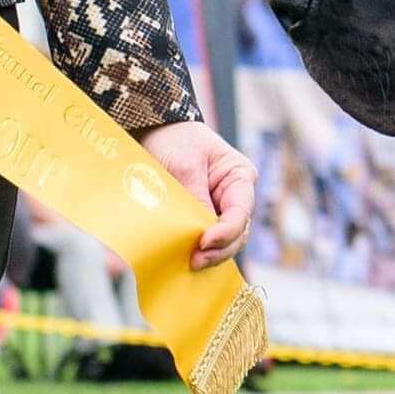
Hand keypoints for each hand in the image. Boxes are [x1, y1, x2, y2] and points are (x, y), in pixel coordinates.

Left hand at [143, 120, 255, 268]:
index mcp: (240, 177)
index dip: (225, 232)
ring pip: (224, 241)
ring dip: (210, 254)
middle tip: (195, 260)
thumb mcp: (185, 167)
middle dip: (219, 249)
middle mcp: (234, 197)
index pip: (240, 213)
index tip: (203, 242)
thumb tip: (199, 234)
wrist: (155, 130)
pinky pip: (206, 240)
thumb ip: (195, 200)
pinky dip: (198, 251)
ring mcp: (219, 209)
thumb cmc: (175, 140)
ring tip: (190, 263)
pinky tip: (185, 259)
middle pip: (237, 233)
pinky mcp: (202, 217)